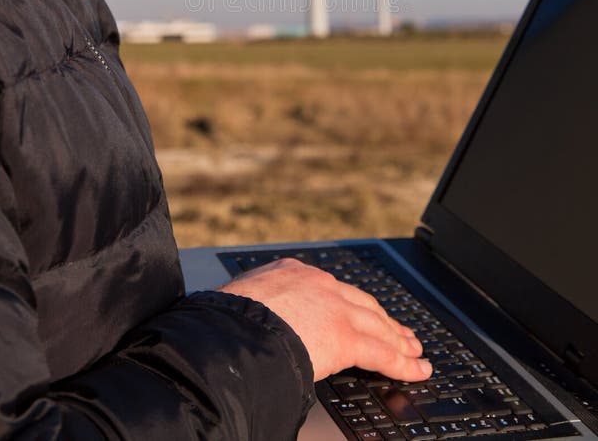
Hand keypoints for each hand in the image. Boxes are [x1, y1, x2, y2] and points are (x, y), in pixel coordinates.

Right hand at [219, 258, 431, 382]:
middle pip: (361, 303)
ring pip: (377, 325)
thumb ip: (258, 309)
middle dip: (383, 318)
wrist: (232, 327)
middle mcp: (318, 284)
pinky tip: (417, 371)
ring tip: (413, 351)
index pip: (328, 289)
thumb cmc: (225, 320)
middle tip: (400, 331)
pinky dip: (403, 363)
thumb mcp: (241, 302)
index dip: (349, 303)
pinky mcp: (346, 337)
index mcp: (290, 273)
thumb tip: (252, 325)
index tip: (358, 311)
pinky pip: (382, 353)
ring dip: (398, 340)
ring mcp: (335, 308)